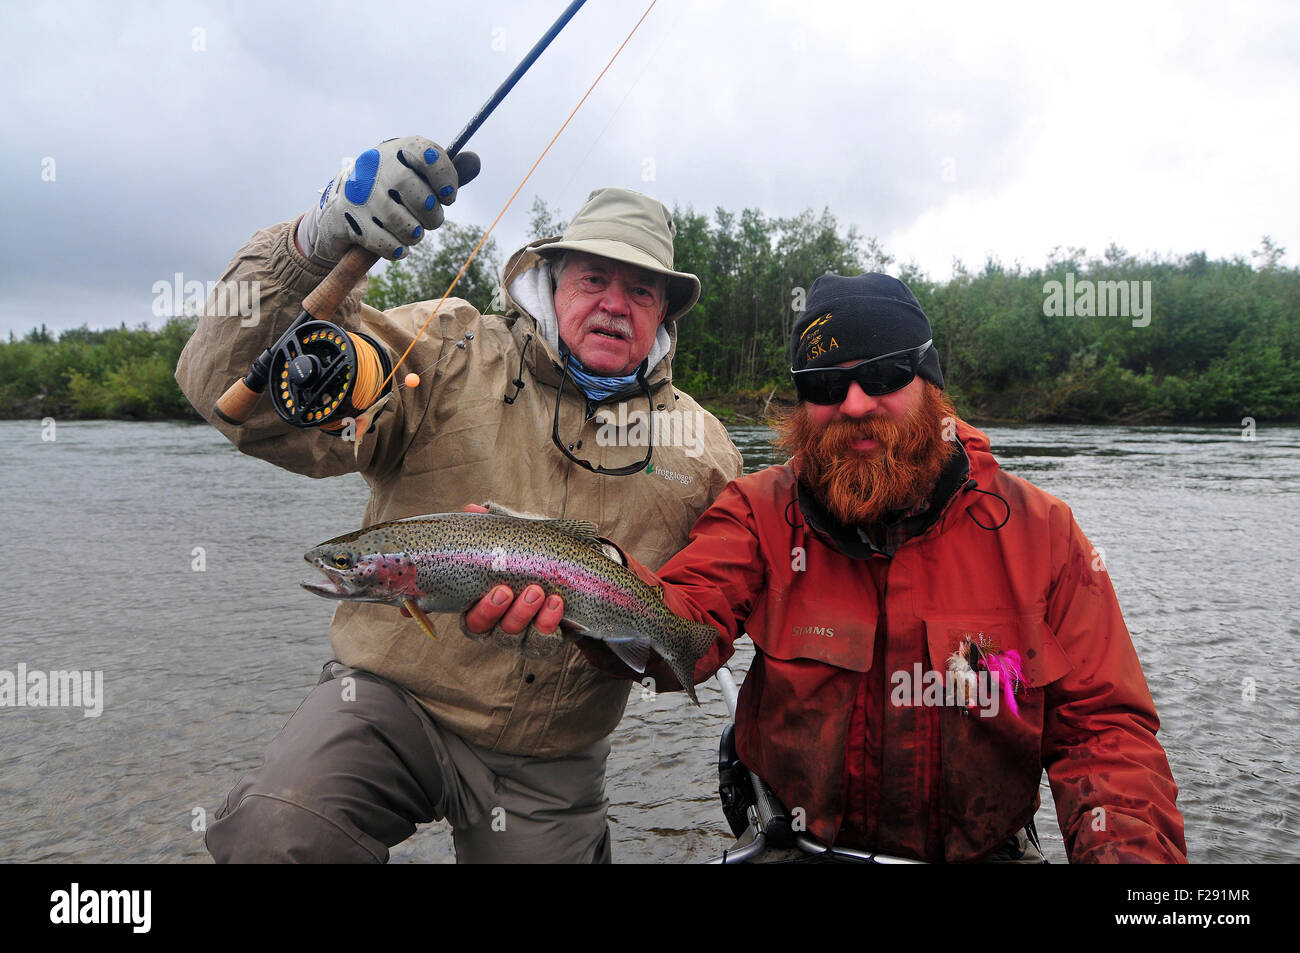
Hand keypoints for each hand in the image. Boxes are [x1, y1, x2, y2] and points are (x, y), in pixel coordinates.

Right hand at [296, 135, 481, 264]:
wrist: (343, 205)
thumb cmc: (393, 191)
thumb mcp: (418, 175)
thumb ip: (447, 172)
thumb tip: (475, 161)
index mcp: (398, 150)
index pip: (430, 155)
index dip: (446, 179)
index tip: (448, 195)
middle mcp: (377, 167)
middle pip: (419, 195)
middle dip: (433, 216)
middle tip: (431, 220)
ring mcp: (361, 194)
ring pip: (404, 225)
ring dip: (415, 235)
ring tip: (412, 231)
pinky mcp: (350, 220)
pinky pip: (386, 244)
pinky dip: (397, 250)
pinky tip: (398, 246)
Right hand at [399, 503, 568, 658]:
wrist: (581, 576)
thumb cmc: (539, 557)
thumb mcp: (519, 538)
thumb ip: (496, 526)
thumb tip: (471, 509)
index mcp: (477, 599)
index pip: (455, 609)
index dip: (447, 607)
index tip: (460, 594)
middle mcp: (493, 623)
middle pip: (480, 627)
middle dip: (491, 610)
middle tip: (505, 590)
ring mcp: (518, 636)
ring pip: (511, 635)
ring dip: (523, 613)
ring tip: (538, 591)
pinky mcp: (544, 643)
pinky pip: (542, 640)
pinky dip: (548, 621)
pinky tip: (556, 603)